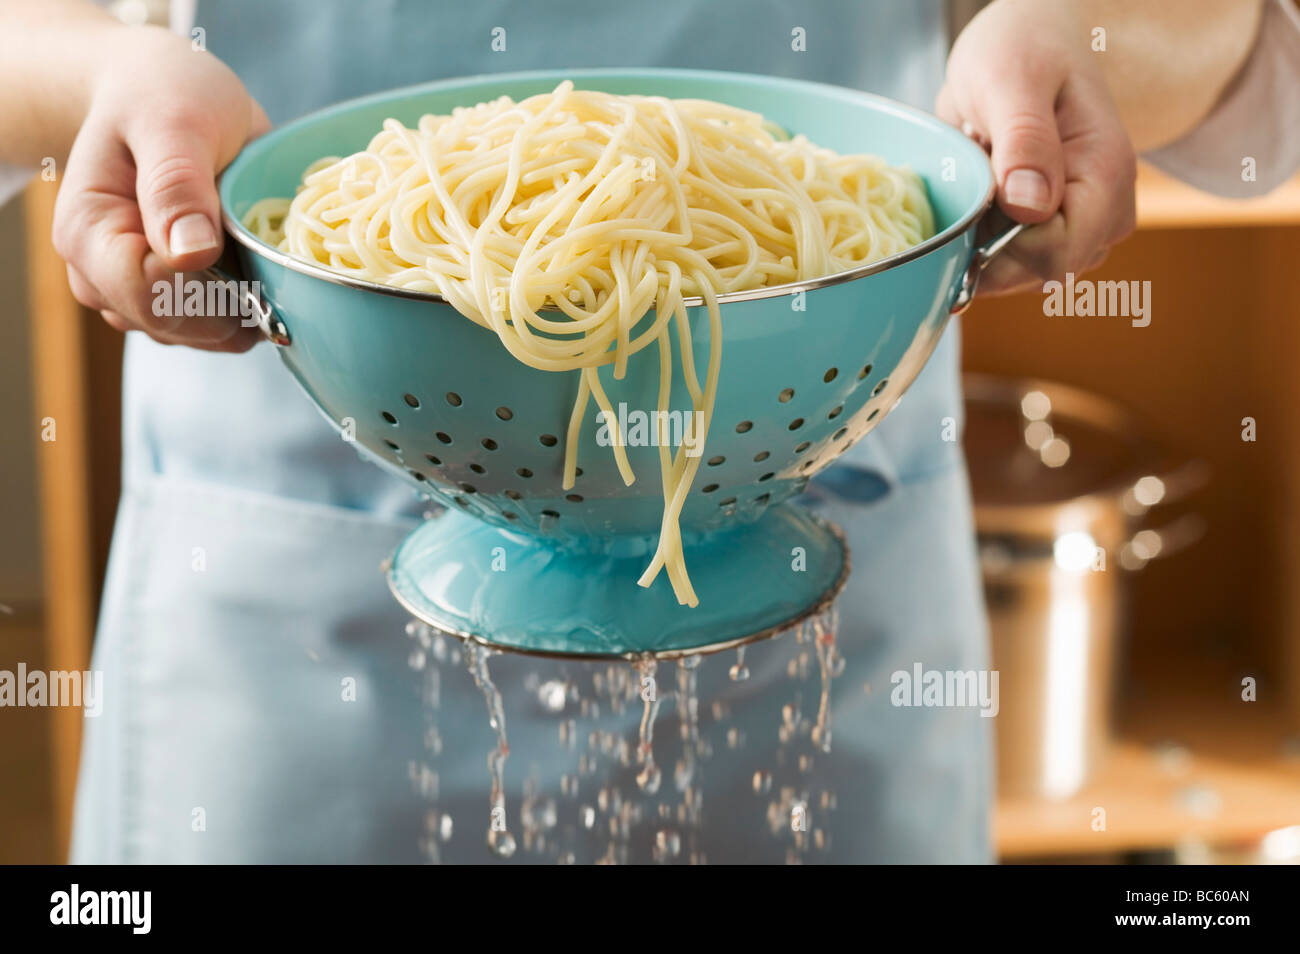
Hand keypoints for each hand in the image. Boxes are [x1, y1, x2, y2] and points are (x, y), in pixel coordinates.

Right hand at [52, 26, 269, 350]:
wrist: (162, 91)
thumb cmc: (166, 94)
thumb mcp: (176, 122)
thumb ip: (177, 185)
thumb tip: (192, 254)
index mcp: (88, 232)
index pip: (149, 295)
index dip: (210, 291)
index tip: (253, 260)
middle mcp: (98, 272)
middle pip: (172, 325)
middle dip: (230, 306)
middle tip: (269, 255)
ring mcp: (131, 290)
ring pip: (194, 336)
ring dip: (239, 310)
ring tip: (259, 251)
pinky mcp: (165, 295)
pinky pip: (208, 328)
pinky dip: (241, 309)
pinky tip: (256, 269)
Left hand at [937, 0, 1136, 294]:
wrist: (1028, 38)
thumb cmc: (1023, 46)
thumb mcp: (1013, 78)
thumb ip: (1024, 139)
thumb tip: (1030, 207)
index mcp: (1105, 175)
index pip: (1056, 255)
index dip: (1001, 247)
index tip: (972, 203)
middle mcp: (1103, 211)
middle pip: (1036, 272)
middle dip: (987, 244)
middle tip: (971, 178)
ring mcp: (1078, 225)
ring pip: (1018, 273)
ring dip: (980, 239)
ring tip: (978, 177)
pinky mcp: (1049, 230)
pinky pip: (1005, 260)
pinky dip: (978, 236)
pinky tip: (977, 193)